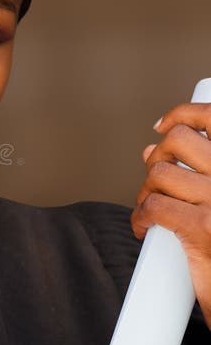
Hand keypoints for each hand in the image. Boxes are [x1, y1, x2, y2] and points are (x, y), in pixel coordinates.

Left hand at [131, 102, 210, 327]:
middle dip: (158, 156)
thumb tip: (152, 148)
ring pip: (160, 173)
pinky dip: (141, 217)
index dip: (182, 115)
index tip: (162, 126)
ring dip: (146, 191)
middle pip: (178, 139)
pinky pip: (154, 206)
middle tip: (157, 180)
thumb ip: (198, 169)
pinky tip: (146, 229)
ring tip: (152, 210)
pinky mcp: (204, 228)